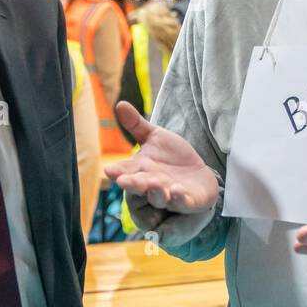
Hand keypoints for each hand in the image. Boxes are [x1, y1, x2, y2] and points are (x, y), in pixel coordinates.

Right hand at [103, 101, 219, 214]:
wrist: (198, 174)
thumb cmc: (172, 157)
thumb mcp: (155, 137)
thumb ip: (137, 124)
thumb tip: (119, 103)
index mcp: (140, 169)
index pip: (126, 170)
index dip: (117, 171)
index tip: (109, 170)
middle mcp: (151, 184)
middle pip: (139, 186)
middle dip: (132, 184)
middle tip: (123, 181)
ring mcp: (168, 195)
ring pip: (159, 197)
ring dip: (155, 192)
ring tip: (154, 184)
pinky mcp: (186, 201)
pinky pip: (182, 202)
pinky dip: (178, 198)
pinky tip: (176, 190)